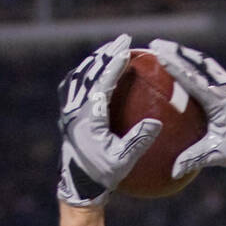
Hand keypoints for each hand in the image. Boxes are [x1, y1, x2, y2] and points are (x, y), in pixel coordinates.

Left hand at [57, 34, 162, 207]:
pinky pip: (78, 85)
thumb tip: (156, 123)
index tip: (127, 49)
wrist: (78, 184)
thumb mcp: (123, 161)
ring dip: (97, 60)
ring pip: (82, 75)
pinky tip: (100, 70)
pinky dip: (90, 73)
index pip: (102, 81)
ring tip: (112, 50)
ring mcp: (69, 108)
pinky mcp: (68, 112)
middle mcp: (74, 107)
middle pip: (90, 71)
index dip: (114, 63)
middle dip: (106, 53)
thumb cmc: (103, 175)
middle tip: (123, 41)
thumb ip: (138, 141)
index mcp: (87, 115)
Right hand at [149, 40, 225, 178]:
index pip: (193, 79)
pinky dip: (198, 63)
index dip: (175, 66)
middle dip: (175, 51)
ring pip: (206, 62)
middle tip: (156, 44)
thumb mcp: (220, 154)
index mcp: (220, 100)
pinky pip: (213, 69)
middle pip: (197, 62)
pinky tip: (188, 63)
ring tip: (168, 47)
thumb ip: (196, 158)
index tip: (158, 55)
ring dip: (187, 53)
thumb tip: (174, 171)